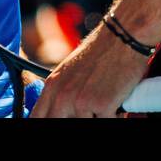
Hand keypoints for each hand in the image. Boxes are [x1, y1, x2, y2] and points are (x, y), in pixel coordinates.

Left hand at [30, 15, 150, 117]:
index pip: (38, 117)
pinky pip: (106, 121)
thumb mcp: (68, 72)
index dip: (47, 122)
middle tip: (88, 111)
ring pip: (84, 123)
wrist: (122, 37)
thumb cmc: (101, 52)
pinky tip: (115, 101)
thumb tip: (58, 112)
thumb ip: (59, 94)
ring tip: (102, 103)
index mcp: (51, 87)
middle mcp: (62, 96)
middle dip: (76, 118)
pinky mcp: (102, 105)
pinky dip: (113, 115)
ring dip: (95, 116)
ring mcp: (80, 102)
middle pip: (58, 123)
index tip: (60, 118)